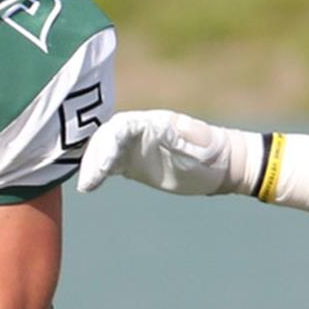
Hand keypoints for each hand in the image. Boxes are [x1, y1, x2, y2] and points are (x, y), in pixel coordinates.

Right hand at [73, 108, 263, 196]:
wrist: (221, 165)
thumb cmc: (212, 155)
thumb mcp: (199, 148)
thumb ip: (178, 139)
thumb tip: (160, 129)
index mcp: (155, 123)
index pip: (123, 127)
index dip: (109, 143)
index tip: (105, 166)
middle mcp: (139, 131)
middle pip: (106, 137)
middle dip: (95, 156)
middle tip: (89, 181)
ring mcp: (134, 146)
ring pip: (103, 149)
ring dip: (91, 165)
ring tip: (86, 186)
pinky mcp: (132, 162)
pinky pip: (108, 164)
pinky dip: (96, 172)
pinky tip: (89, 186)